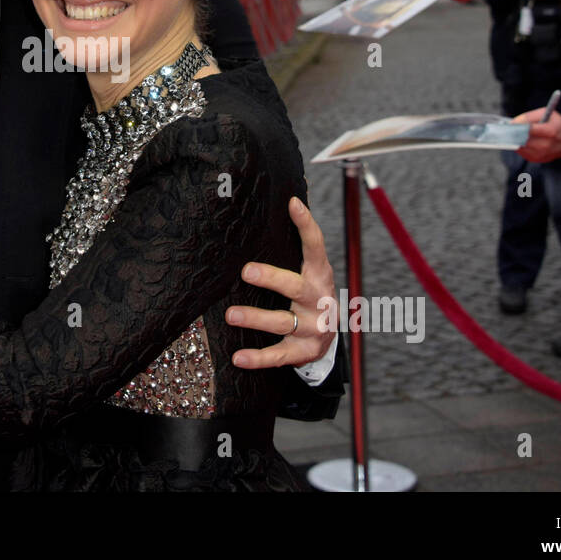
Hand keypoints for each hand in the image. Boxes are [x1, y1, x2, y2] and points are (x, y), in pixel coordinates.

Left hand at [226, 197, 335, 368]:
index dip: (306, 225)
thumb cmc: (310, 295)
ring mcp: (313, 328)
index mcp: (319, 275)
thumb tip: (289, 201)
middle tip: (246, 271)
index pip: (315, 246)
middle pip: (297, 288)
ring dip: (256, 318)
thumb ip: (298, 247)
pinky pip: (278, 356)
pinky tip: (238, 357)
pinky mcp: (303, 352)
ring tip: (231, 315)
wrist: (329, 336)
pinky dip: (258, 358)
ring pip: (284, 322)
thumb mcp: (309, 272)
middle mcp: (320, 301)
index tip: (292, 204)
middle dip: (272, 279)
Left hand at [514, 109, 560, 162]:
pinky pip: (522, 152)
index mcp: (551, 131)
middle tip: (507, 129)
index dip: (518, 126)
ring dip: (515, 141)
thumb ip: (529, 116)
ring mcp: (542, 154)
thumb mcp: (546, 113)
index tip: (510, 124)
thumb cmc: (556, 124)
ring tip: (514, 134)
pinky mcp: (537, 159)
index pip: (529, 130)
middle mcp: (547, 145)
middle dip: (514, 134)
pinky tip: (521, 140)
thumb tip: (514, 123)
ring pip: (520, 147)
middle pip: (523, 140)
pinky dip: (519, 146)